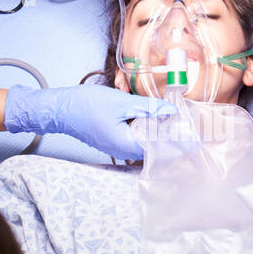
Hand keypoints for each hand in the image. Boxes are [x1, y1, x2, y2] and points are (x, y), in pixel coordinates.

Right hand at [4, 85, 174, 160]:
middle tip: (186, 125)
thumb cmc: (85, 105)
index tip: (193, 136)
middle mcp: (122, 151)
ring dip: (157, 133)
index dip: (177, 141)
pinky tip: (151, 119)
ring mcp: (116, 147)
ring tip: (173, 120)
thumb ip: (149, 108)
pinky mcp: (111, 141)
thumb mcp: (121, 102)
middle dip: (170, 137)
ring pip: (144, 143)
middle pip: (154, 148)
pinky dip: (144, 131)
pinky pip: (134, 139)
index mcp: (126, 144)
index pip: (160, 148)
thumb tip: (171, 111)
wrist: (58, 109)